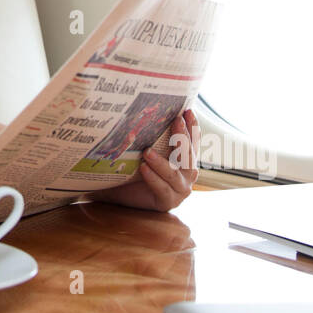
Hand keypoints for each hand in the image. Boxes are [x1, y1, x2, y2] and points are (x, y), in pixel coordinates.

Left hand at [87, 110, 201, 211]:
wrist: (120, 191)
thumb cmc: (136, 168)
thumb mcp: (147, 149)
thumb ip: (155, 135)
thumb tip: (154, 110)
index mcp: (186, 160)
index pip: (192, 141)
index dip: (192, 126)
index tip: (187, 110)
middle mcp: (187, 175)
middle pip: (188, 156)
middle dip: (182, 137)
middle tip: (176, 121)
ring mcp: (180, 190)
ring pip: (175, 174)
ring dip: (162, 162)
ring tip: (147, 151)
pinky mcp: (168, 201)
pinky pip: (163, 189)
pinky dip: (153, 178)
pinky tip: (143, 168)